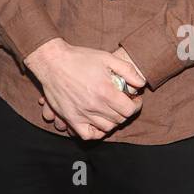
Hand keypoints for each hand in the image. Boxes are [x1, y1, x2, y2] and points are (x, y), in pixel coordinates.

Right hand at [26, 39, 145, 139]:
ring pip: (106, 128)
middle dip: (125, 111)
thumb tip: (141, 84)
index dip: (136, 105)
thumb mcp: (107, 57)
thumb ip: (127, 70)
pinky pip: (87, 135)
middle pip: (119, 119)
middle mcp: (95, 105)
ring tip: (111, 111)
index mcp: (105, 91)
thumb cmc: (80, 58)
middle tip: (122, 103)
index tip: (134, 100)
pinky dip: (96, 133)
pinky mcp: (71, 118)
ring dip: (113, 121)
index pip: (129, 110)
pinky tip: (98, 123)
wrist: (52, 62)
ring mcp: (82, 114)